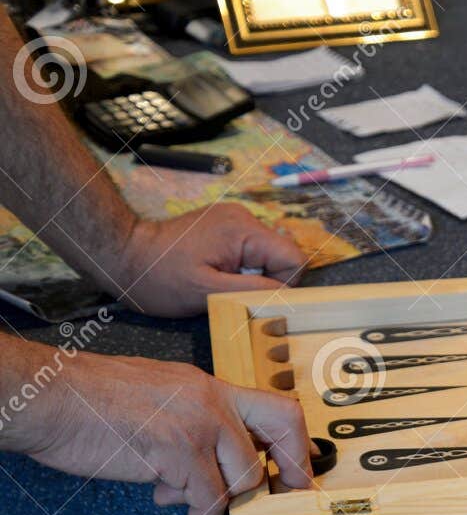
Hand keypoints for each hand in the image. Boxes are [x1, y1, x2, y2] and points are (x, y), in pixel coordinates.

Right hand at [16, 351, 311, 514]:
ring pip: (244, 476)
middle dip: (289, 473)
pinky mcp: (177, 450)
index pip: (275, 407)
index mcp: (207, 386)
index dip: (294, 444)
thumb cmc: (86, 405)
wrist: (44, 398)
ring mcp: (197, 422)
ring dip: (226, 508)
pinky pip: (209, 500)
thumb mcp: (153, 406)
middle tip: (283, 504)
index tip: (295, 475)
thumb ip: (185, 433)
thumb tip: (198, 479)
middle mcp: (211, 398)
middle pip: (281, 431)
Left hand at [107, 204, 304, 317]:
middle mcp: (244, 218)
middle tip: (232, 289)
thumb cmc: (159, 277)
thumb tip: (289, 296)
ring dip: (252, 275)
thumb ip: (254, 291)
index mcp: (243, 230)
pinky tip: (217, 272)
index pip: (294, 259)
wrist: (125, 255)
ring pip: (269, 256)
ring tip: (221, 280)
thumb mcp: (208, 292)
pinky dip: (242, 267)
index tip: (254, 296)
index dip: (283, 285)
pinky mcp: (226, 226)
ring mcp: (235, 219)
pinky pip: (253, 251)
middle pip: (283, 256)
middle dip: (266, 280)